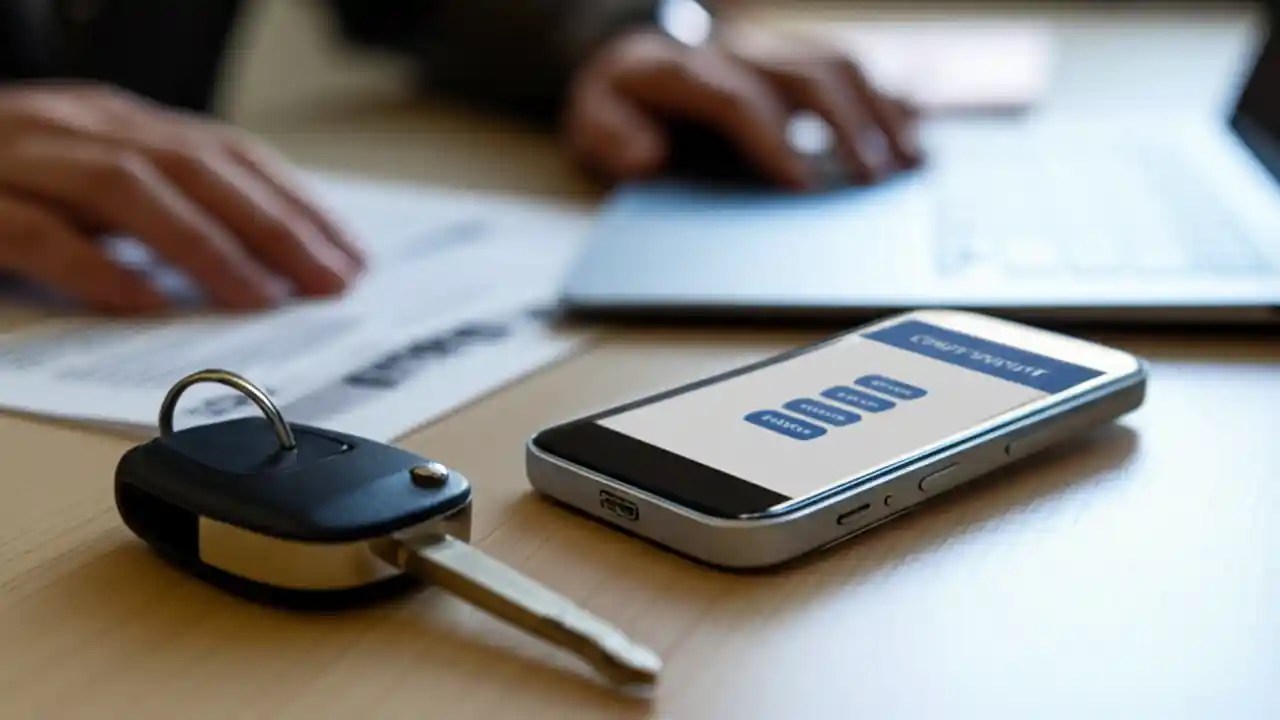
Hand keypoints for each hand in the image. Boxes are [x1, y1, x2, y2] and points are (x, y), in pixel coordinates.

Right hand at [0, 83, 362, 313]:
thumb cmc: (4, 181)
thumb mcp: (94, 180)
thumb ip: (164, 206)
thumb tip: (261, 260)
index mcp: (117, 122)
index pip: (228, 154)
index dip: (295, 203)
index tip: (347, 254)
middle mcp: (79, 128)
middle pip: (195, 168)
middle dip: (273, 227)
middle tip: (328, 283)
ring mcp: (22, 160)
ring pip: (127, 190)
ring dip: (203, 246)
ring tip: (257, 299)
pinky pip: (36, 234)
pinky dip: (94, 268)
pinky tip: (143, 305)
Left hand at [564, 28, 920, 188]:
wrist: (629, 60)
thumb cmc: (616, 105)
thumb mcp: (589, 122)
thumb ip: (612, 138)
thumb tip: (647, 157)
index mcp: (683, 70)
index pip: (737, 100)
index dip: (772, 140)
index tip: (803, 186)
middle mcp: (736, 52)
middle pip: (804, 75)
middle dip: (845, 126)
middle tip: (874, 180)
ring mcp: (772, 52)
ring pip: (837, 65)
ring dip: (878, 113)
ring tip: (910, 163)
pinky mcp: (794, 59)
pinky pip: (849, 70)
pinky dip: (886, 103)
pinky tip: (914, 140)